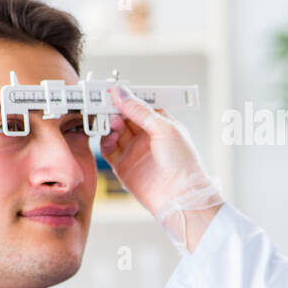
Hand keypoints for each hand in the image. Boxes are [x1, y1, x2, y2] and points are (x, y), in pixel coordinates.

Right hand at [101, 85, 223, 253]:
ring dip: (110, 124)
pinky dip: (105, 142)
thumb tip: (120, 91)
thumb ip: (139, 110)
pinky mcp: (124, 167)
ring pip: (114, 132)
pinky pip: (109, 150)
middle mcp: (147, 137)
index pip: (139, 105)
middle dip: (114, 109)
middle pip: (124, 117)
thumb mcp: (163, 128)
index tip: (112, 90)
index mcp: (161, 124)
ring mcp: (135, 152)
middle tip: (104, 103)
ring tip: (111, 122)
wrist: (181, 197)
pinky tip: (108, 137)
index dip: (126, 97)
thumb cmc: (183, 162)